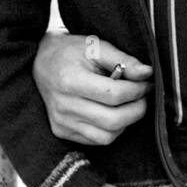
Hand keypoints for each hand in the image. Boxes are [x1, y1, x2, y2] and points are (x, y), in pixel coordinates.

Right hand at [34, 32, 151, 145]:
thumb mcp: (96, 45)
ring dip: (126, 122)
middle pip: (112, 120)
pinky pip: (96, 140)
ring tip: (131, 105)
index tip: (146, 83)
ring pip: (106, 136)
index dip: (137, 90)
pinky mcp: (62, 132)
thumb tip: (147, 73)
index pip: (114, 95)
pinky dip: (112, 130)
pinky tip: (115, 113)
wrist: (39, 62)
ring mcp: (61, 122)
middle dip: (137, 109)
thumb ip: (123, 59)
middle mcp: (64, 106)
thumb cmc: (70, 51)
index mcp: (70, 81)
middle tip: (144, 96)